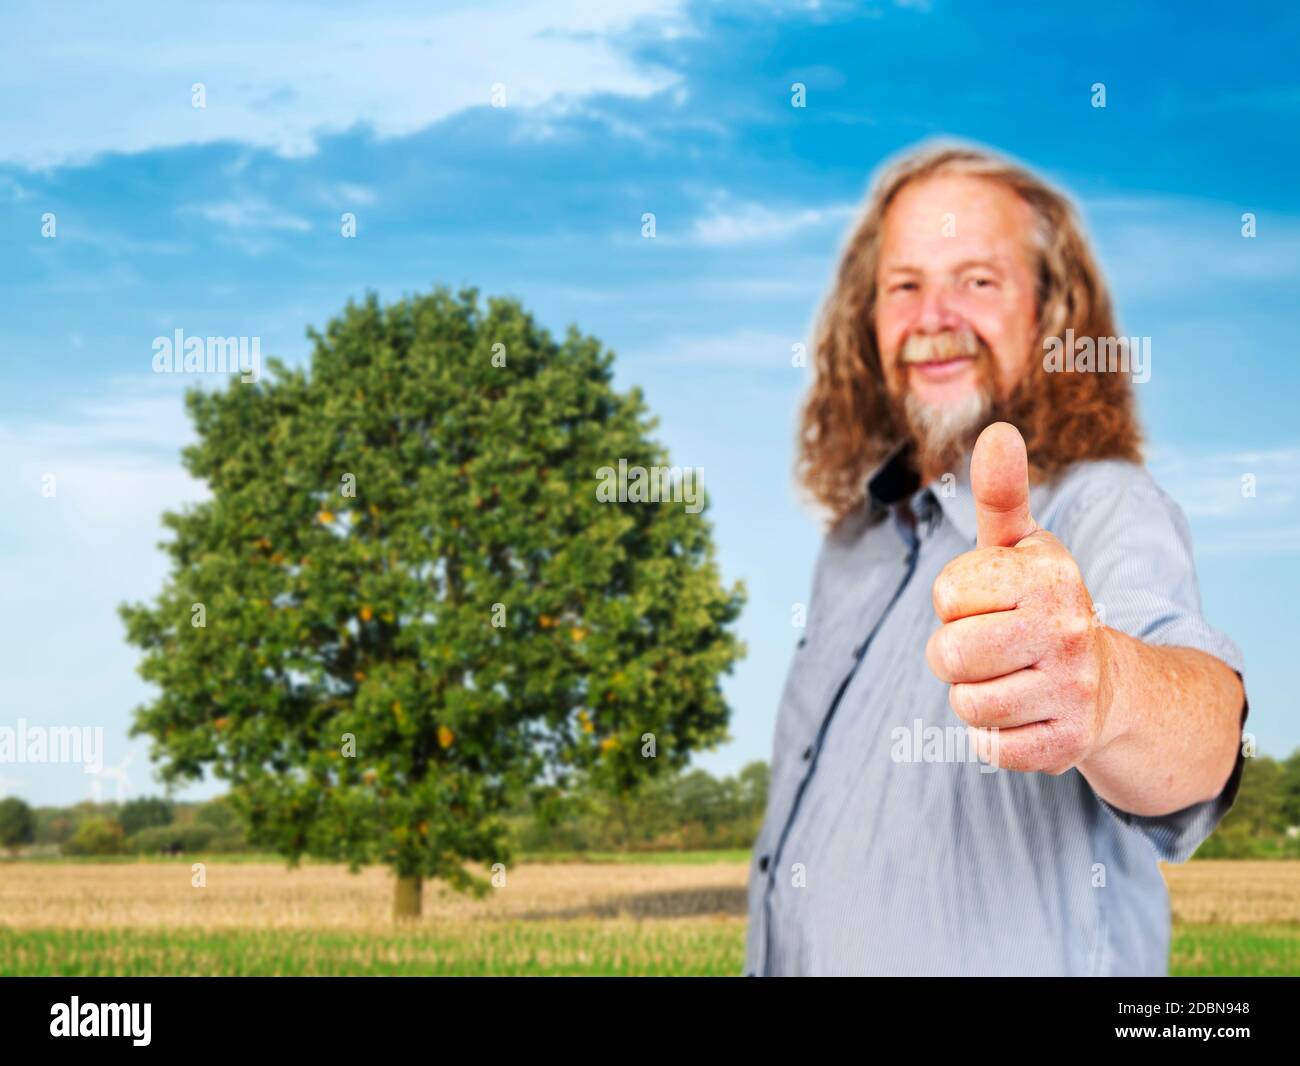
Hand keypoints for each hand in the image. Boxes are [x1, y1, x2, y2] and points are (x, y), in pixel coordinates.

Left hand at [924, 422, 1113, 773]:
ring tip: (1008, 679)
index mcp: (1050, 575)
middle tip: (991, 648)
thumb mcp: (1021, 547)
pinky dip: (993, 737)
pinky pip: (988, 747)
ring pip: (965, 703)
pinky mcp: (1066, 744)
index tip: (989, 602)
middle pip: (948, 654)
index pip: (946, 595)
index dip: (955, 602)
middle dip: (954, 655)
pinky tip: (1023, 714)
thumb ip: (1000, 495)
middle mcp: (1069, 629)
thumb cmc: (1039, 605)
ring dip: (973, 696)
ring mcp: (1072, 690)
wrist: (1107, 684)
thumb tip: (997, 430)